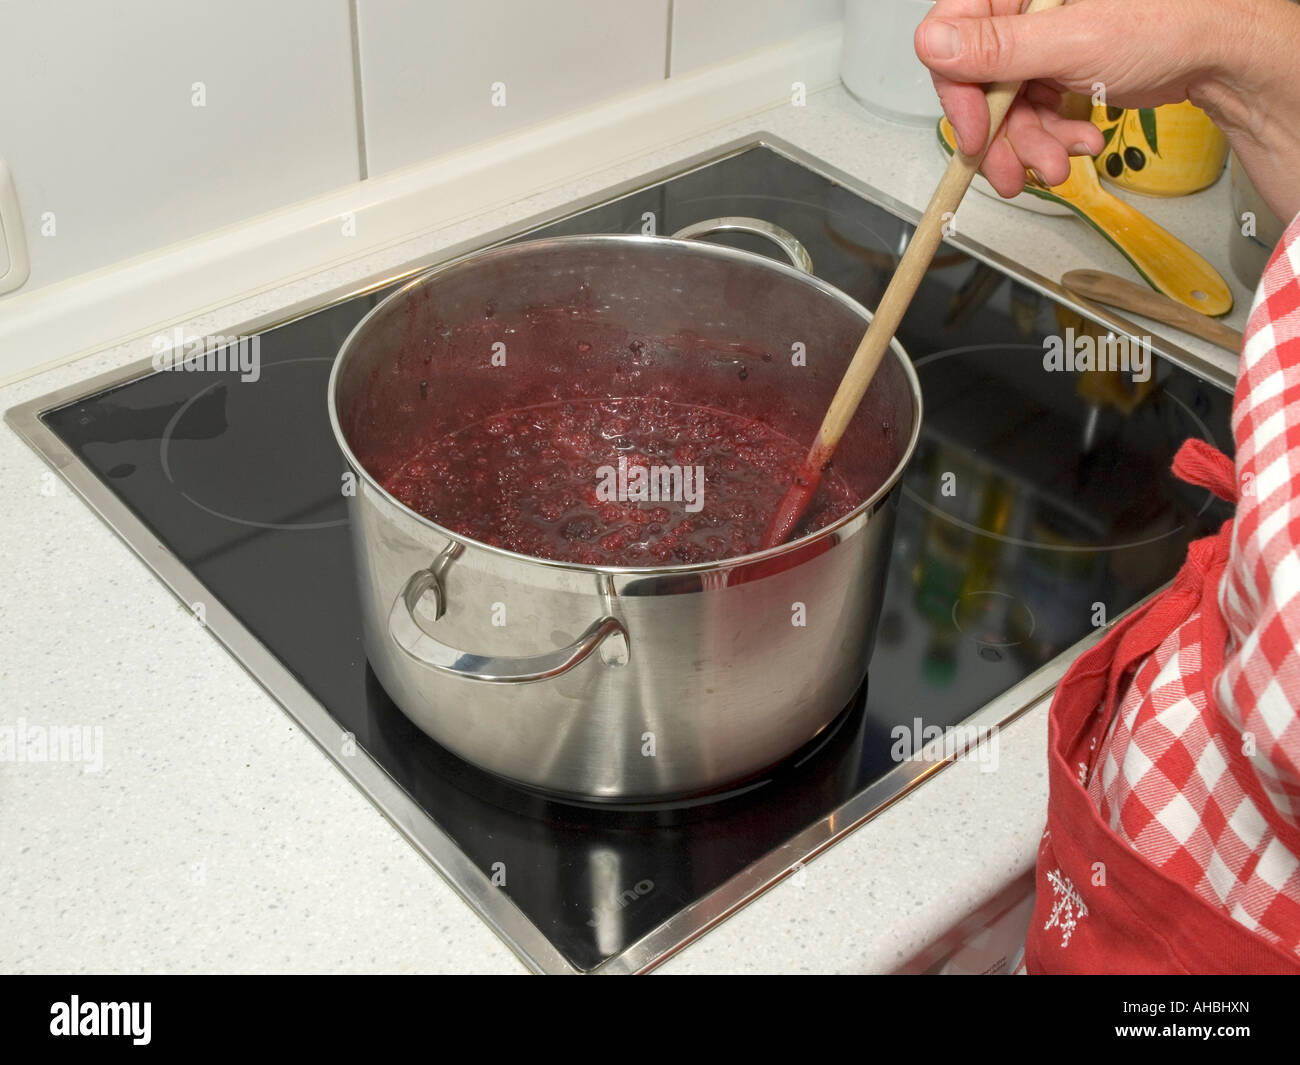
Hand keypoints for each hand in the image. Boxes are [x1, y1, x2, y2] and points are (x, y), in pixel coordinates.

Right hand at [914, 0, 1238, 198]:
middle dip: (1002, 136)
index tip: (974, 134)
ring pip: (1005, 107)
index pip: (953, 35)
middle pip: (978, 83)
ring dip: (1031, 145)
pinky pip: (1032, 113)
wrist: (1221, 52)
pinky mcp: (1056, 67)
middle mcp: (1025, 10)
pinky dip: (1052, 137)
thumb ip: (998, 48)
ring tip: (1060, 162)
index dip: (957, 92)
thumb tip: (933, 44)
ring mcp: (1041, 40)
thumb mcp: (1073, 40)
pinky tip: (1079, 141)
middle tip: (1017, 170)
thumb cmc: (1172, 23)